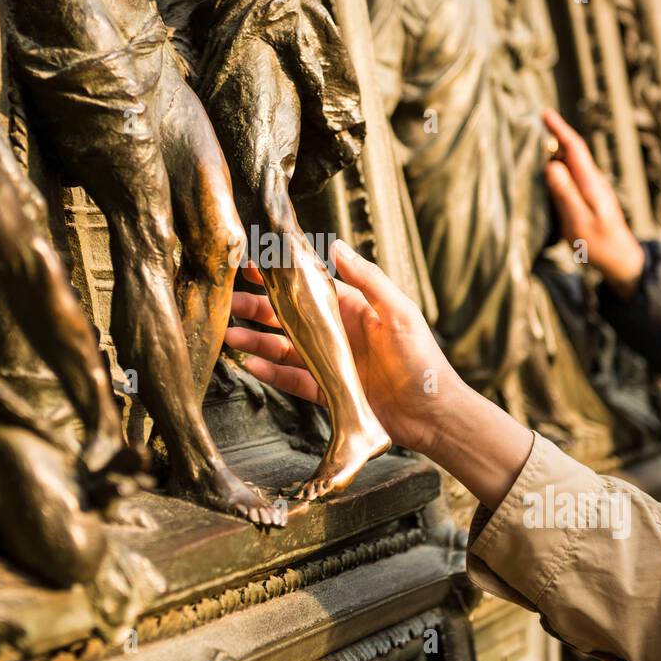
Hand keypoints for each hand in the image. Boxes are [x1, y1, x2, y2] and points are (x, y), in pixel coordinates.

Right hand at [226, 241, 534, 508]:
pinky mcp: (327, 391)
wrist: (433, 415)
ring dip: (256, 339)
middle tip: (228, 301)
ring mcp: (329, 363)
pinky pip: (292, 379)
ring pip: (283, 347)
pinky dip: (270, 372)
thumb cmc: (422, 361)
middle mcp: (336, 333)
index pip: (308, 287)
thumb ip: (368, 278)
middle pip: (287, 317)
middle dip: (256, 307)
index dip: (280, 276)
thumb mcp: (399, 312)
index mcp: (352, 308)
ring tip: (229, 334)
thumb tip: (336, 245)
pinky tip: (250, 363)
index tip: (253, 264)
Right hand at [543, 108, 645, 298]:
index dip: (559, 129)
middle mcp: (592, 181)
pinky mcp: (587, 198)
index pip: (574, 148)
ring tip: (531, 146)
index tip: (544, 113)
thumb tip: (550, 165)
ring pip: (569, 164)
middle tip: (530, 125)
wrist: (620, 259)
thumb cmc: (599, 244)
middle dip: (553, 136)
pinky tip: (543, 172)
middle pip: (571, 152)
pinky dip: (555, 169)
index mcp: (591, 182)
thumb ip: (565, 193)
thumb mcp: (579, 221)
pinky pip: (569, 176)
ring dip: (552, 152)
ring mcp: (591, 189)